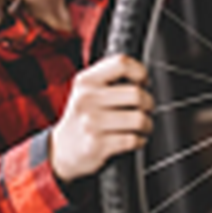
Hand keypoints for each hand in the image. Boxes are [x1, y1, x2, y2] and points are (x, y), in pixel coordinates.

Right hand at [50, 54, 153, 182]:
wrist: (62, 149)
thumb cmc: (82, 117)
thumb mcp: (87, 90)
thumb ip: (110, 78)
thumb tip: (143, 78)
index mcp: (86, 81)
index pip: (122, 64)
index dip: (140, 72)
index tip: (143, 82)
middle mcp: (87, 99)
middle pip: (137, 94)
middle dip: (149, 103)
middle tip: (145, 109)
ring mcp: (91, 123)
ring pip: (139, 119)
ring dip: (147, 124)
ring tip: (142, 126)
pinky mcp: (97, 145)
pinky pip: (133, 140)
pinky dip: (140, 140)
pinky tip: (134, 139)